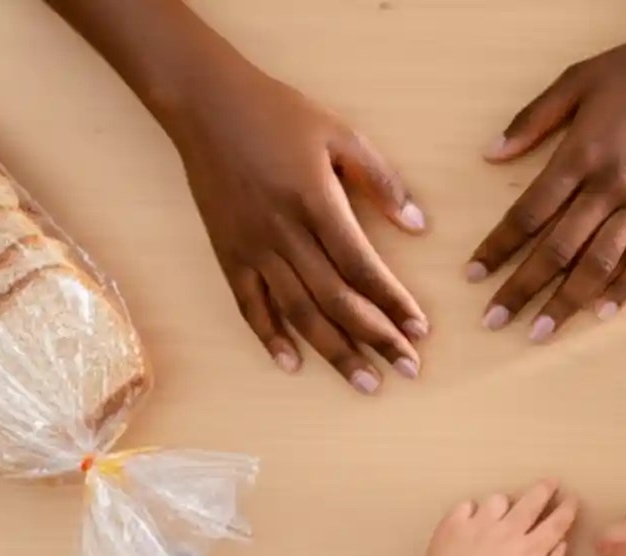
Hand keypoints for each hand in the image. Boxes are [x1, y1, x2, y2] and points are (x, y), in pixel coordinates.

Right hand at [167, 47, 427, 393]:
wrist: (205, 104)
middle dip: (376, 338)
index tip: (421, 329)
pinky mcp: (228, 253)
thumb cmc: (277, 113)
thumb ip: (381, 180)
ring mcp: (252, 248)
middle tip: (407, 369)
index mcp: (315, 202)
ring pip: (298, 312)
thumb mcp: (340, 133)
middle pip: (336, 300)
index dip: (393, 301)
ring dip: (335, 351)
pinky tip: (292, 364)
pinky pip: (250, 305)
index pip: (361, 266)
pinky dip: (270, 337)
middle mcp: (283, 233)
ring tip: (366, 382)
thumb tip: (417, 225)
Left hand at [415, 479, 578, 555]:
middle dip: (545, 488)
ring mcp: (479, 523)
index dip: (567, 509)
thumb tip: (562, 544)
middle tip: (552, 481)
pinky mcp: (454, 522)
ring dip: (505, 504)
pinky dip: (472, 511)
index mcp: (528, 550)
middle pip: (531, 501)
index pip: (555, 524)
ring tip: (502, 514)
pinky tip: (471, 522)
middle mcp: (507, 531)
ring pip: (498, 499)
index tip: (572, 497)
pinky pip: (468, 505)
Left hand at [469, 19, 625, 341]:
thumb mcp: (575, 80)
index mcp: (579, 154)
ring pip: (600, 262)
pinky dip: (625, 288)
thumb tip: (489, 155)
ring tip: (540, 331)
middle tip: (494, 318)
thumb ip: (531, 120)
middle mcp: (610, 184)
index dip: (498, 247)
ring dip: (566, 300)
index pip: (528, 213)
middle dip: (522, 287)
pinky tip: (601, 313)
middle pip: (557, 248)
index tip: (473, 273)